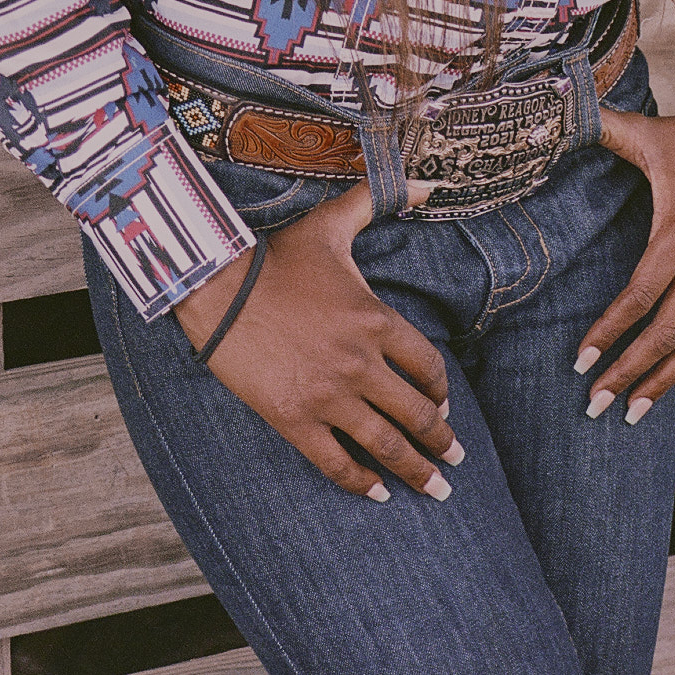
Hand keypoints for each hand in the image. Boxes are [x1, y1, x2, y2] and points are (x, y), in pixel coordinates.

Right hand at [171, 180, 463, 502]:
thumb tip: (429, 181)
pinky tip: (376, 494)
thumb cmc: (278, 255)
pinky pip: (336, 462)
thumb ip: (378, 201)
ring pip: (384, 444)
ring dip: (415, 470)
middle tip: (456, 463)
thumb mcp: (332, 223)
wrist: (218, 287)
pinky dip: (359, 482)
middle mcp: (360, 363)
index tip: (447, 406)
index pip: (428, 367)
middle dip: (441, 443)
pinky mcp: (295, 419)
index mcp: (376, 320)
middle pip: (415, 413)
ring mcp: (329, 396)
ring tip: (435, 490)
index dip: (442, 392)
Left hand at [573, 100, 674, 421]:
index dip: (609, 334)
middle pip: (666, 331)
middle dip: (629, 373)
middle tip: (594, 404)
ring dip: (665, 380)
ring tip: (632, 411)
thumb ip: (596, 128)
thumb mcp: (640, 132)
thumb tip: (548, 110)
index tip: (580, 363)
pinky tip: (669, 376)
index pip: (638, 297)